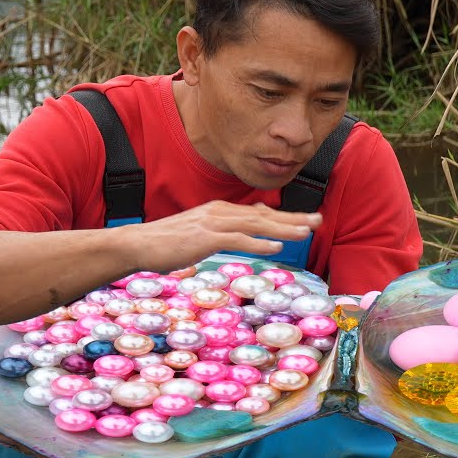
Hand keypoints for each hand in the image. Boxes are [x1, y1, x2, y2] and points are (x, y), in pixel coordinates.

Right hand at [110, 201, 322, 273]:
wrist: (138, 244)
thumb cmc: (165, 243)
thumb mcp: (198, 234)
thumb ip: (219, 234)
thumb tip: (237, 240)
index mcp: (219, 211)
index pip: (258, 212)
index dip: (284, 216)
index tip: (305, 220)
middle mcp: (219, 212)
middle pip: (263, 214)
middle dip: (293, 218)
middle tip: (318, 220)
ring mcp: (213, 223)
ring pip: (256, 223)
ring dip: (283, 227)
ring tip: (306, 232)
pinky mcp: (205, 237)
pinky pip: (237, 239)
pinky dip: (258, 241)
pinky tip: (276, 246)